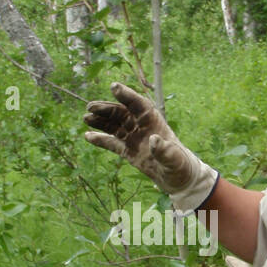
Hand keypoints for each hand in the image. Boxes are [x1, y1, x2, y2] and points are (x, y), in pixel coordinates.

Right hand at [84, 81, 217, 212]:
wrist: (179, 179)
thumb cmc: (180, 166)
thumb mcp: (175, 159)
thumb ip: (165, 150)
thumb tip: (154, 140)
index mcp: (154, 123)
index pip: (139, 105)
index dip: (127, 95)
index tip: (114, 86)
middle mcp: (142, 127)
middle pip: (122, 113)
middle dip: (106, 109)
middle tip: (90, 106)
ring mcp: (134, 139)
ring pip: (114, 126)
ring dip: (100, 121)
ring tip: (85, 118)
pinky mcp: (128, 151)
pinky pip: (112, 143)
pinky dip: (101, 140)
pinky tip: (87, 136)